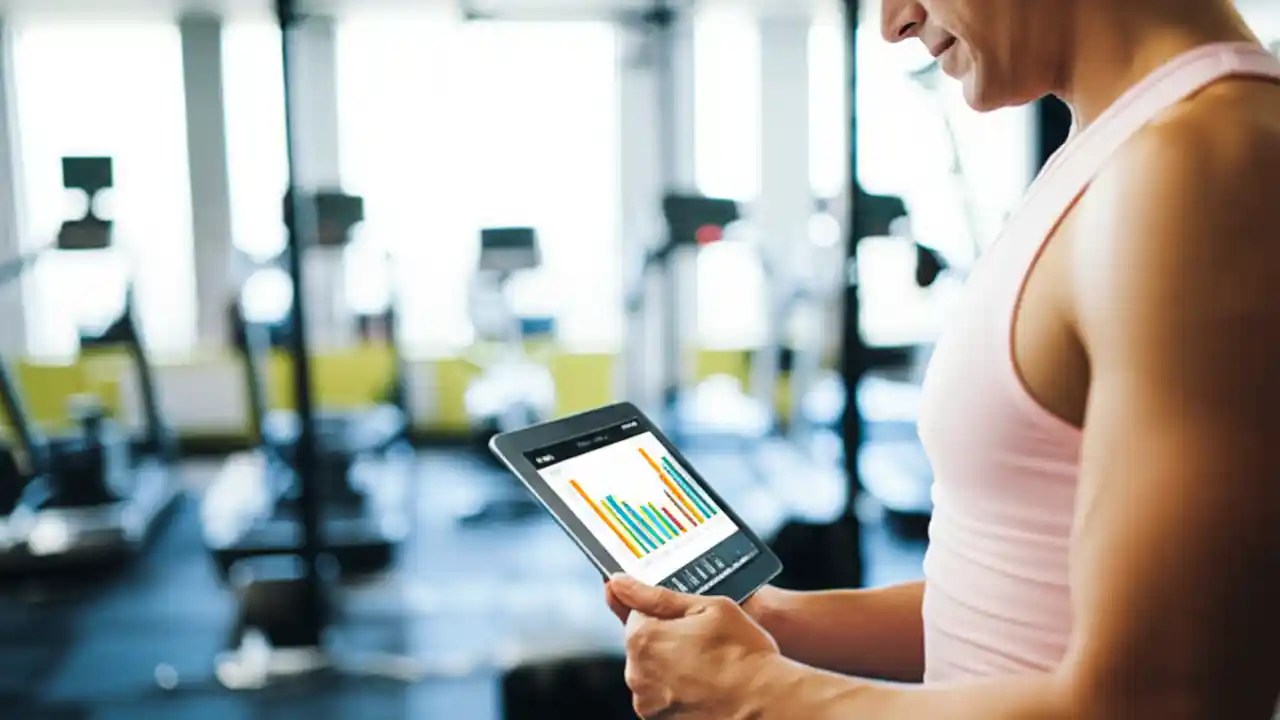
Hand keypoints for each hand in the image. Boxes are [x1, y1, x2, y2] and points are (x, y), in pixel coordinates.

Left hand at [606, 575, 782, 719]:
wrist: (766, 704)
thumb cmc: (743, 656)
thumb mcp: (708, 607)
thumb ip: (657, 595)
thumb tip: (619, 583)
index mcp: (643, 639)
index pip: (636, 613)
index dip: (665, 613)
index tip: (687, 621)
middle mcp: (637, 674)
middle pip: (643, 645)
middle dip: (667, 640)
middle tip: (704, 643)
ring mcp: (648, 703)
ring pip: (653, 672)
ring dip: (672, 667)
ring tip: (709, 668)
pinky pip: (663, 697)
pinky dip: (679, 691)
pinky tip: (705, 687)